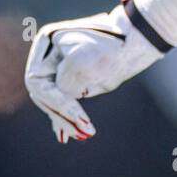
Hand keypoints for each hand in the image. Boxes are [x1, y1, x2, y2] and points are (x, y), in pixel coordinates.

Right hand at [24, 2, 163, 141]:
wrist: (138, 39)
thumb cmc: (114, 46)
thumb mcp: (86, 63)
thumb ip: (66, 82)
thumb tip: (62, 97)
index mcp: (46, 43)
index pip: (39, 82)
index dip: (58, 103)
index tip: (80, 118)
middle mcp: (48, 55)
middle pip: (45, 94)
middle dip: (64, 115)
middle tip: (85, 132)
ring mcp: (59, 66)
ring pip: (55, 101)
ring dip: (67, 119)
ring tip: (85, 135)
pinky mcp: (73, 78)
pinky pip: (64, 102)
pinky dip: (67, 117)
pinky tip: (65, 137)